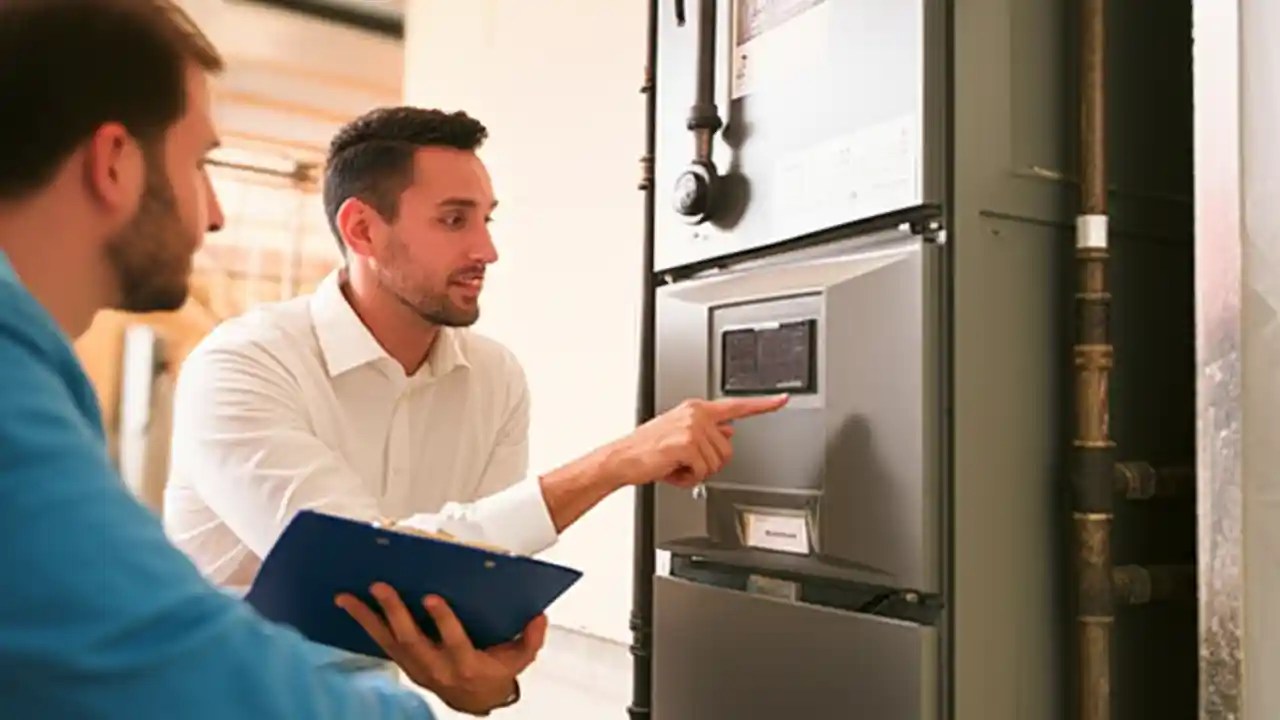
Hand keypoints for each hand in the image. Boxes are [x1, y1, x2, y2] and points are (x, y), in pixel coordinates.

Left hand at [336, 583, 546, 714]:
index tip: (433, 597)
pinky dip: (364, 624)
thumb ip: (530, 639)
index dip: (443, 621)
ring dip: (366, 618)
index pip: (453, 641)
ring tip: (346, 597)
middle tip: (381, 587)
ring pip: (388, 641)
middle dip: (395, 612)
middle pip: (411, 639)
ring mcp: (415, 666)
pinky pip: (381, 642)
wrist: (476, 699)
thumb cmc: (495, 672)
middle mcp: (435, 667)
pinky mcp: (404, 662)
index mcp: (465, 664)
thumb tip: (538, 617)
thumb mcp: (520, 659)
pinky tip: (349, 606)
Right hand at [606, 394, 788, 486]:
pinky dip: (688, 478)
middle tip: (684, 461)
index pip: (736, 406)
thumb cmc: (648, 449)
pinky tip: (673, 470)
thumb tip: (727, 431)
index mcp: (697, 409)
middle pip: (727, 449)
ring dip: (696, 471)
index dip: (762, 405)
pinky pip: (703, 471)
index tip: (782, 400)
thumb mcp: (680, 433)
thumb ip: (707, 431)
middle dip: (709, 462)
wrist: (623, 458)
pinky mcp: (687, 443)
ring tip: (676, 465)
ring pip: (716, 462)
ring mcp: (693, 427)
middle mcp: (696, 414)